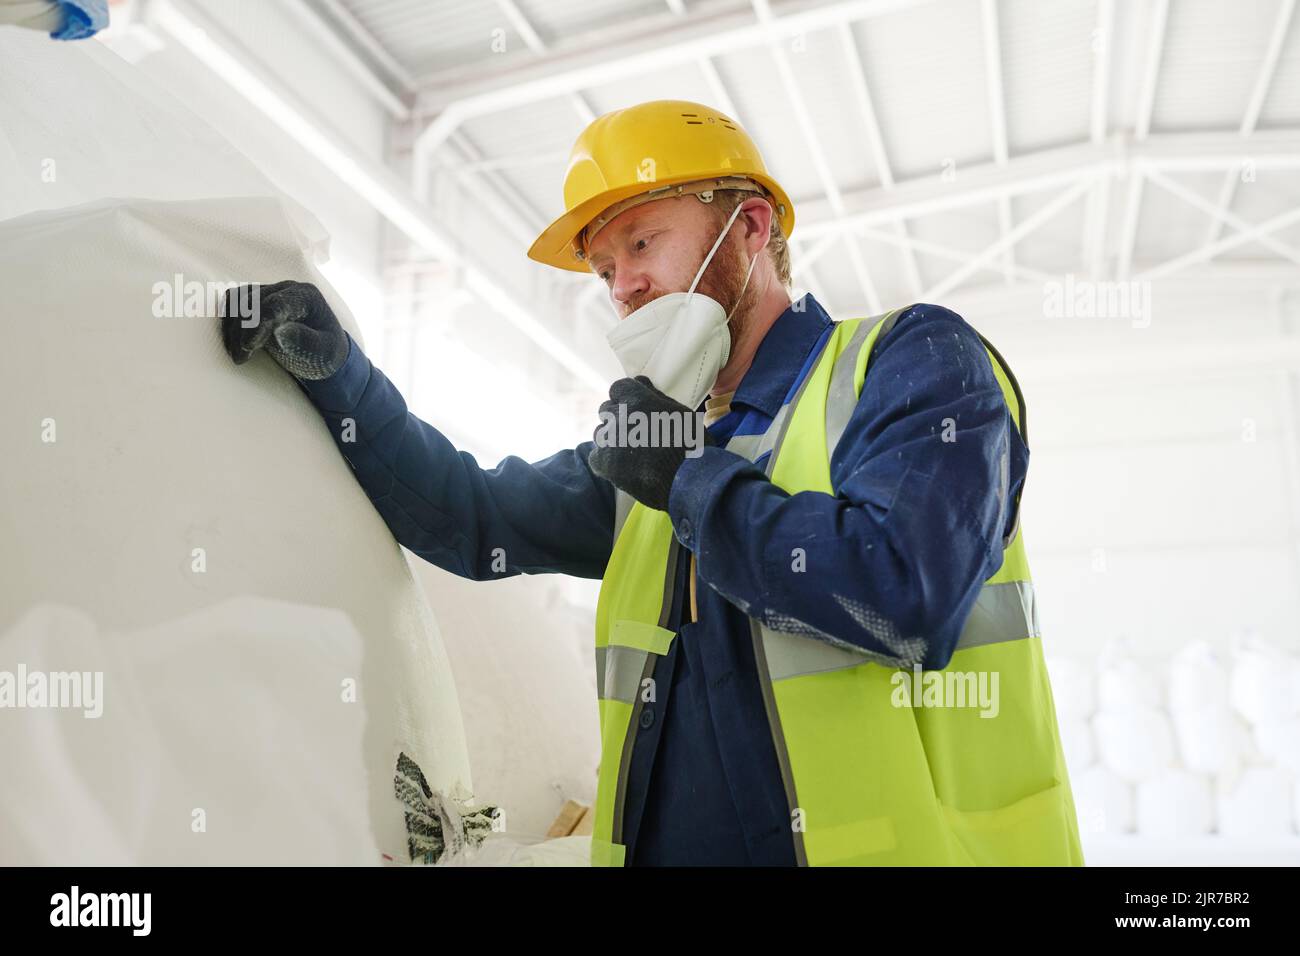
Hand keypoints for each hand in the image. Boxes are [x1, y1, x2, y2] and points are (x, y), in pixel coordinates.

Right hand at [220, 280, 348, 380]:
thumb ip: (305, 342)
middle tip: (241, 357)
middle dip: (243, 330)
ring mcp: (271, 291)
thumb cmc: (324, 353)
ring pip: (239, 300)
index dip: (258, 324)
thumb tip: (280, 330)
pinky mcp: (257, 299)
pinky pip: (234, 302)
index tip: (247, 346)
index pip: (276, 304)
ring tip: (237, 353)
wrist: (319, 351)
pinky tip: (232, 342)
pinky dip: (228, 320)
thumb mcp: (323, 353)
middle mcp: (287, 288)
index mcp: (307, 296)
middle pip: (254, 301)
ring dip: (232, 326)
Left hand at [588, 375, 715, 511]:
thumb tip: (640, 380)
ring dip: (612, 439)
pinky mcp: (603, 463)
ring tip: (631, 453)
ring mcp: (609, 439)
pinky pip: (597, 456)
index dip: (627, 399)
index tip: (636, 409)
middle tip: (637, 433)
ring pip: (600, 433)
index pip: (618, 389)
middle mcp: (618, 415)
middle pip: (606, 410)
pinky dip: (608, 461)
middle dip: (619, 418)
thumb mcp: (680, 412)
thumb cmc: (691, 442)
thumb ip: (655, 395)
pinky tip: (625, 467)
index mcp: (636, 399)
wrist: (687, 478)